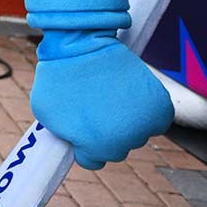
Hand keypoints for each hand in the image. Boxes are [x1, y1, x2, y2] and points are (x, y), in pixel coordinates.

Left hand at [30, 29, 173, 169]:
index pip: (93, 161)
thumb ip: (62, 137)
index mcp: (98, 146)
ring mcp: (145, 123)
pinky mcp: (160, 107)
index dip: (84, 145)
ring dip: (125, 122)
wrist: (83, 45)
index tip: (82, 129)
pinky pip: (154, 121)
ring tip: (108, 97)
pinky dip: (144, 112)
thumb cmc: (60, 77)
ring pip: (135, 135)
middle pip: (116, 150)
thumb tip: (72, 146)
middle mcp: (126, 140)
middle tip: (95, 109)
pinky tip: (127, 96)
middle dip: (105, 134)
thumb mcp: (46, 114)